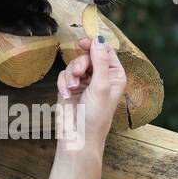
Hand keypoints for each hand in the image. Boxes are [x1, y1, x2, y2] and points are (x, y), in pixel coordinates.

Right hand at [56, 35, 127, 154]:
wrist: (77, 138)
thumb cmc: (95, 116)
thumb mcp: (101, 86)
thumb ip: (99, 62)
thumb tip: (98, 40)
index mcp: (114, 75)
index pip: (106, 51)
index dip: (94, 44)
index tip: (82, 43)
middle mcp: (101, 77)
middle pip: (88, 55)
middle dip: (80, 64)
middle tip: (77, 74)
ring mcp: (85, 82)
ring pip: (74, 64)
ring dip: (70, 75)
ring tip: (71, 88)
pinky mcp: (70, 88)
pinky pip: (64, 75)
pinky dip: (63, 83)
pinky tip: (66, 94)